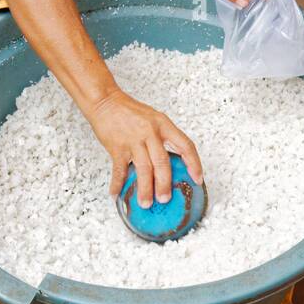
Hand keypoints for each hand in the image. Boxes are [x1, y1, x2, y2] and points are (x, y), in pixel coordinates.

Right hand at [84, 88, 202, 207]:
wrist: (105, 101)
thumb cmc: (129, 111)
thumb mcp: (153, 118)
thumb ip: (162, 137)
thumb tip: (172, 162)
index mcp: (163, 124)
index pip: (185, 145)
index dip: (194, 163)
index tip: (198, 179)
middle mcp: (150, 131)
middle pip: (163, 162)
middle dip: (165, 184)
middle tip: (165, 199)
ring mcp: (133, 140)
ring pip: (143, 169)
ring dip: (145, 189)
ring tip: (146, 203)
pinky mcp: (117, 146)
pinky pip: (119, 170)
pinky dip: (118, 184)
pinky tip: (117, 194)